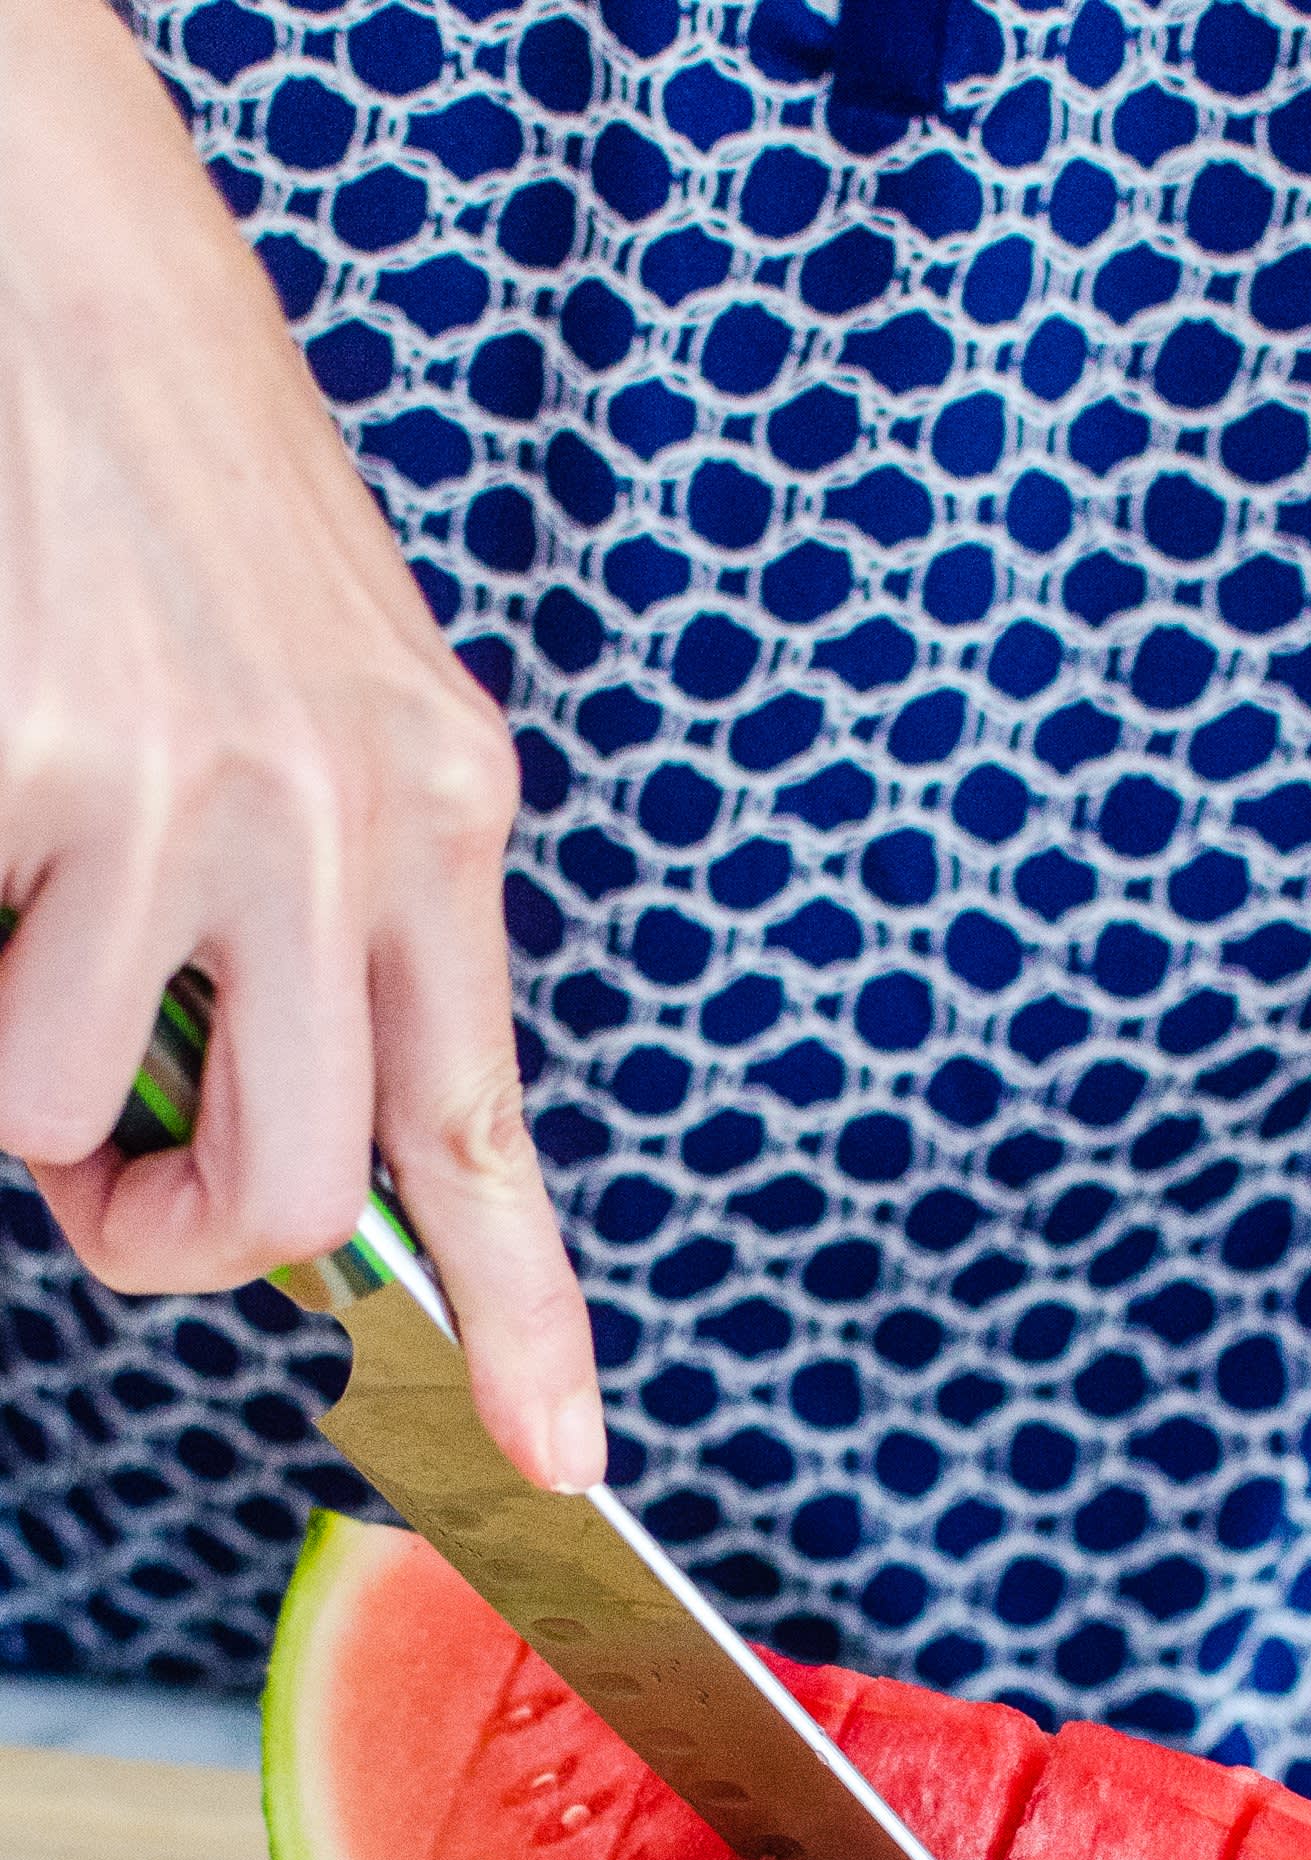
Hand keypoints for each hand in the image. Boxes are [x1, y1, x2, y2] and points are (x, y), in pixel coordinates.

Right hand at [0, 0, 601, 1490]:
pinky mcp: (33, 760)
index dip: (530, 1319)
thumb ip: (330, 922)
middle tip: (98, 1172)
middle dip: (166, 1235)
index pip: (487, 1129)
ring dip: (7, 1032)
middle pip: (286, 1195)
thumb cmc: (183, 499)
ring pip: (53, 1100)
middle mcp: (346, 817)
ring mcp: (186, 792)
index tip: (562, 1470)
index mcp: (443, 814)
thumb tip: (249, 1137)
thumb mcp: (330, 712)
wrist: (58, 245)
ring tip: (25, 845)